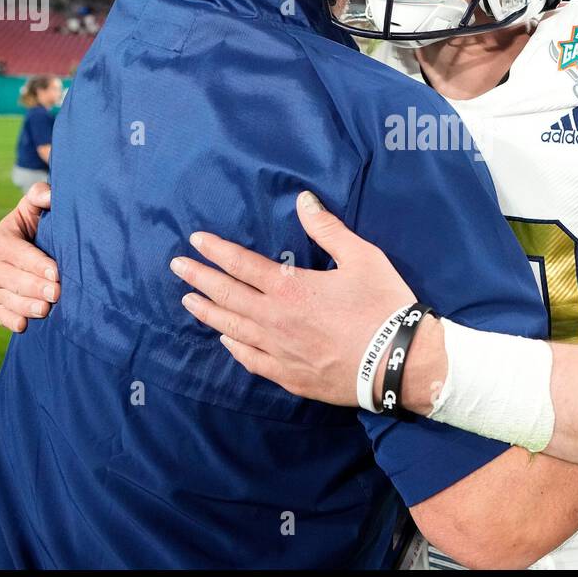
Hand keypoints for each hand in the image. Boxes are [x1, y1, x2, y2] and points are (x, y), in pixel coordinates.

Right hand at [0, 182, 58, 331]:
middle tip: (56, 294)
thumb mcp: (35, 207)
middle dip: (33, 287)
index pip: (17, 253)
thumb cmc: (36, 223)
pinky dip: (8, 320)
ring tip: (45, 310)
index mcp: (1, 240)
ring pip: (5, 298)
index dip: (36, 263)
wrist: (27, 243)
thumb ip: (40, 196)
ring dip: (24, 306)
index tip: (55, 272)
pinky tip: (23, 326)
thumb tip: (48, 196)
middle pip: (10, 278)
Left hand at [171, 191, 415, 405]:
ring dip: (209, 313)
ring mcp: (279, 352)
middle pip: (227, 297)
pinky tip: (226, 341)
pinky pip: (252, 361)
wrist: (400, 363)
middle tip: (177, 268)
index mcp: (290, 288)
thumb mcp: (362, 258)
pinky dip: (235, 348)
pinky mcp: (290, 376)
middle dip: (200, 279)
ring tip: (188, 302)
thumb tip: (303, 200)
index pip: (242, 264)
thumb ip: (328, 229)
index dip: (216, 251)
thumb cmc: (383, 306)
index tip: (195, 241)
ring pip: (233, 330)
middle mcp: (275, 320)